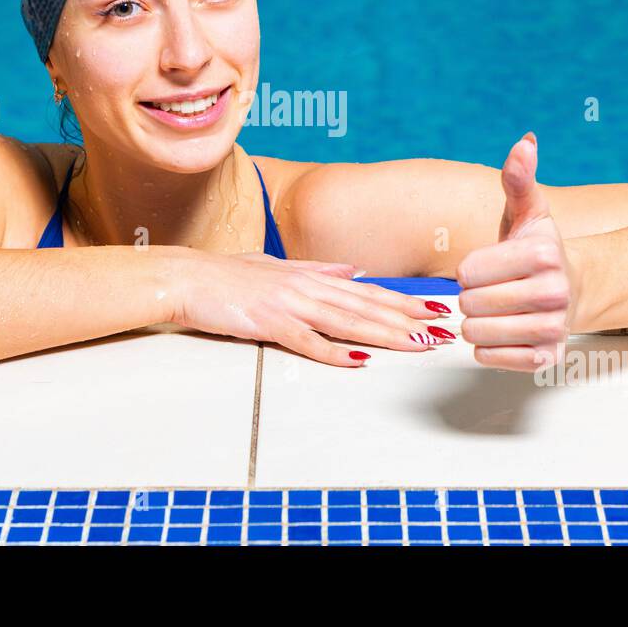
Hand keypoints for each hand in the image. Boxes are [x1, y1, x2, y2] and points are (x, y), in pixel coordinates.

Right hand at [172, 251, 452, 366]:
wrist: (184, 277)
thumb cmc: (225, 275)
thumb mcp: (276, 265)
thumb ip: (315, 268)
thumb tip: (350, 270)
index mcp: (310, 276)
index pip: (367, 291)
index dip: (404, 301)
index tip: (435, 308)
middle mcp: (306, 287)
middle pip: (367, 307)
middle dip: (409, 320)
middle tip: (443, 331)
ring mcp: (288, 304)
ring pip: (347, 322)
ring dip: (385, 334)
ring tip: (417, 344)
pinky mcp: (267, 323)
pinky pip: (306, 341)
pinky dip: (333, 352)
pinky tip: (357, 361)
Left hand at [456, 132, 581, 370]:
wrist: (571, 290)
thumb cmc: (536, 252)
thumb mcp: (527, 212)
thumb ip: (518, 180)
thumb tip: (523, 144)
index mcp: (543, 255)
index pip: (468, 271)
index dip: (470, 269)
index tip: (488, 266)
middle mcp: (554, 293)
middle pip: (470, 304)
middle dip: (471, 297)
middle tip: (492, 290)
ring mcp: (552, 329)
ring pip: (475, 333)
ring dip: (476, 323)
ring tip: (496, 310)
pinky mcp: (546, 358)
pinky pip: (490, 358)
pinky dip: (486, 348)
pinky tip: (503, 332)